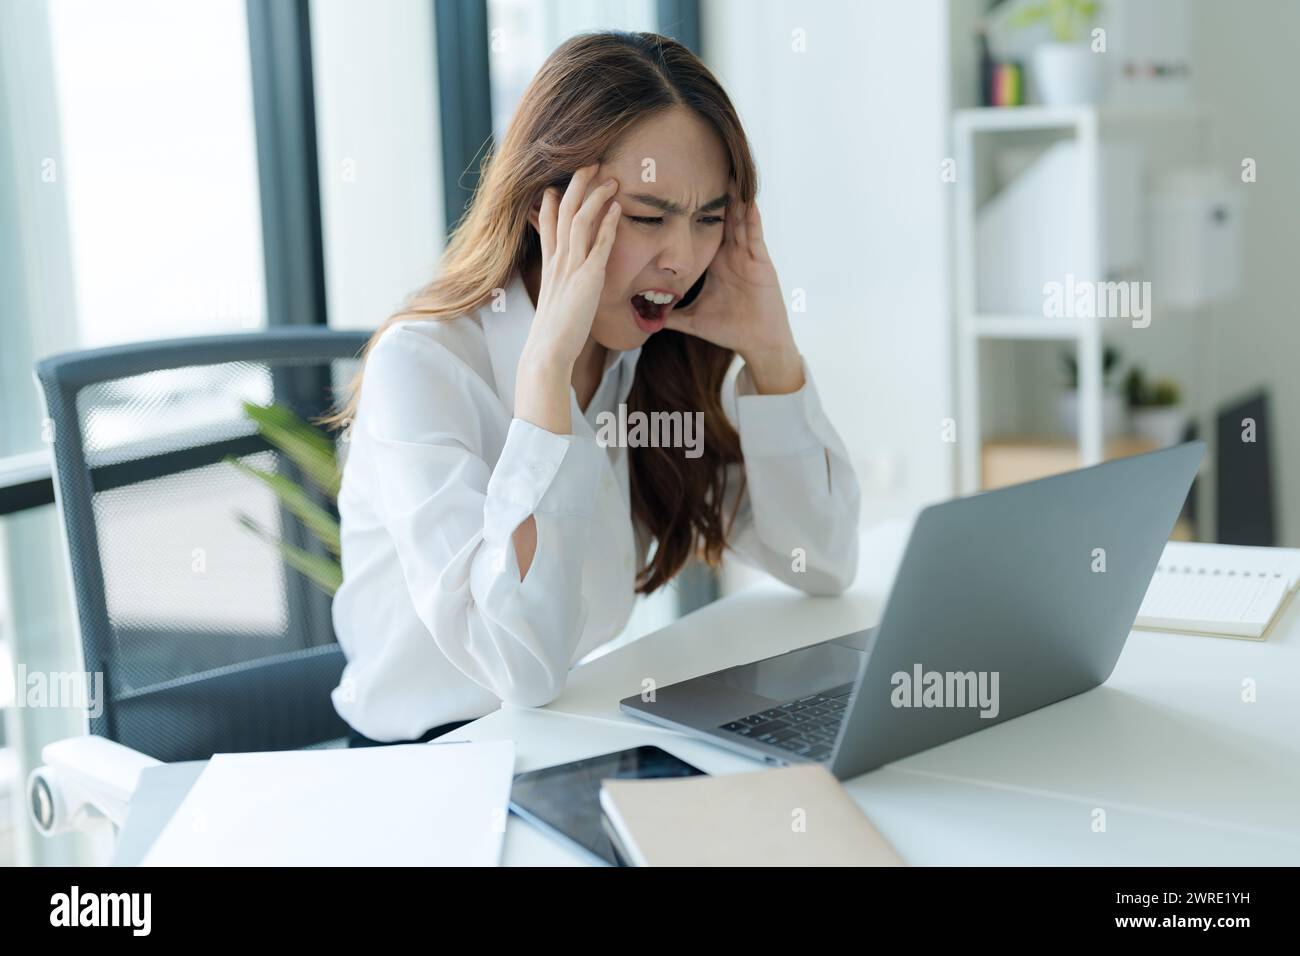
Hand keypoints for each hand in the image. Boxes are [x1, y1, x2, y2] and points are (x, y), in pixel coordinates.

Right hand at [521, 164, 620, 370]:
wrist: (547, 351)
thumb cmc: (554, 334)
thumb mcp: (556, 303)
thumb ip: (562, 288)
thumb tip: (568, 286)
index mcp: (550, 265)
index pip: (548, 223)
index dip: (553, 200)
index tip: (560, 182)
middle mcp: (558, 260)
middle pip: (564, 211)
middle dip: (576, 185)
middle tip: (590, 164)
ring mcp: (571, 267)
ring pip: (579, 220)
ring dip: (595, 196)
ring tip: (610, 178)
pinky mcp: (587, 278)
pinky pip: (598, 244)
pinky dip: (607, 224)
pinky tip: (617, 208)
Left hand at [663, 189, 802, 392]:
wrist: (758, 344)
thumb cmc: (730, 330)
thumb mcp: (692, 319)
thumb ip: (669, 315)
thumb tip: (643, 317)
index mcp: (717, 262)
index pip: (702, 229)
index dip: (692, 211)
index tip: (676, 191)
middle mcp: (732, 254)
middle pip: (721, 217)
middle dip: (713, 194)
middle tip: (701, 167)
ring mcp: (748, 256)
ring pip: (739, 219)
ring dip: (733, 196)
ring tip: (726, 171)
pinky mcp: (761, 262)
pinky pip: (755, 235)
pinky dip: (751, 216)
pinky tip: (746, 198)